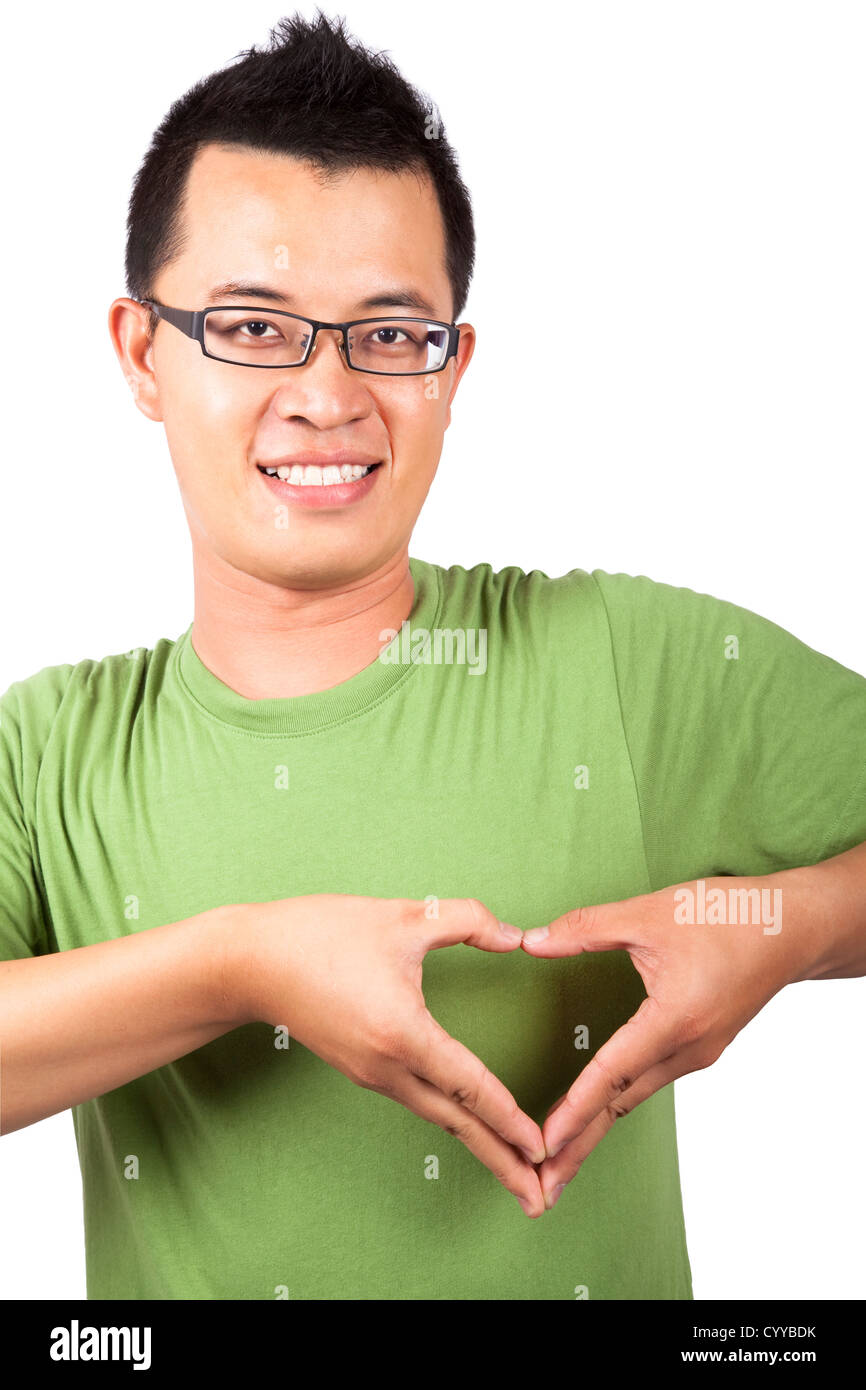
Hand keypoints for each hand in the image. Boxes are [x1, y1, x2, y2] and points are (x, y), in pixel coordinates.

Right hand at [226, 894, 547, 1215]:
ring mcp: (372, 1073)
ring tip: (517, 1172)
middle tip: (543, 1199)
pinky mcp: (361, 1069)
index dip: (511, 1120)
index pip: (470, 1087)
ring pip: (438, 1116)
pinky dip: (453, 1120)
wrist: (249, 962)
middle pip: (458, 1124)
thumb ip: (468, 921)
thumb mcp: (404, 916)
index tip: (544, 1151)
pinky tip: (469, 1122)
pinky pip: (418, 1101)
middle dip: (503, 1162)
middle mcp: (388, 1066)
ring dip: (481, 1144)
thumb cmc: (321, 934)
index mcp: (403, 1034)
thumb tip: (517, 936)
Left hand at [520, 870, 811, 1208]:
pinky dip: (619, 1100)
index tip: (544, 1144)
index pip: (613, 1074)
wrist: (793, 928)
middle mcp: (689, 1048)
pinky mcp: (702, 1047)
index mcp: (675, 1019)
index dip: (575, 1110)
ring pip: (638, 1096)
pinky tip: (599, 1109)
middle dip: (580, 1145)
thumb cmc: (729, 917)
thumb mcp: (650, 913)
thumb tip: (533, 941)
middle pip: (622, 1104)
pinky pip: (653, 1080)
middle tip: (541, 1185)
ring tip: (560, 1158)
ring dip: (598, 1126)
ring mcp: (699, 1052)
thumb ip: (587, 928)